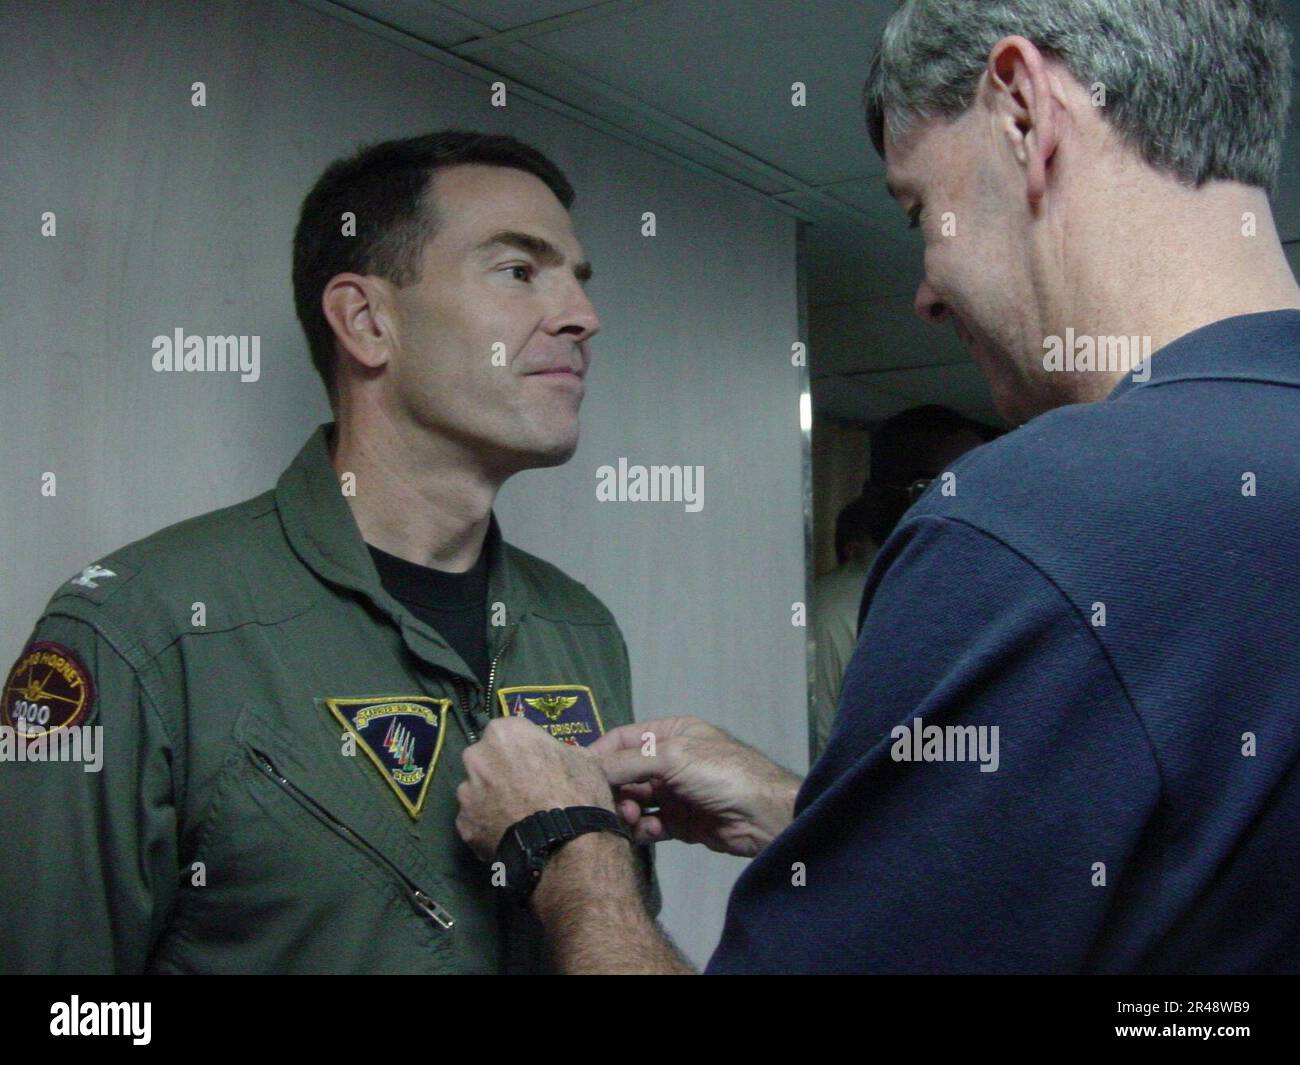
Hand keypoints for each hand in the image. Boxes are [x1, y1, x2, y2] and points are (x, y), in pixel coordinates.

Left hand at [456, 716, 614, 860]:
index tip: (535, 764)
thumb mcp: (583, 760)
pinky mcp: (464, 826)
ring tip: (517, 819)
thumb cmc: (577, 793)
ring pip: (477, 792)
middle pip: (485, 760)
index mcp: (504, 733)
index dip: (522, 750)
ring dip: (491, 801)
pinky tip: (509, 837)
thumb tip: (562, 756)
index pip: (508, 734)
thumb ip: (559, 752)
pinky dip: (488, 828)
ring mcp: (466, 793)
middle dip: (500, 772)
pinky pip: (476, 822)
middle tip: (525, 791)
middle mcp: (476, 757)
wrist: (567, 845)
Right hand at [591, 716, 801, 857]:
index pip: (622, 739)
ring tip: (633, 819)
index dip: (600, 755)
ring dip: (628, 811)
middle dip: (614, 790)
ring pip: (635, 801)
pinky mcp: (681, 823)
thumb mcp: (672, 757)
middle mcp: (670, 760)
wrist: (764, 816)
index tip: (579, 775)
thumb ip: (628, 762)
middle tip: (610, 806)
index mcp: (670, 733)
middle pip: (625, 774)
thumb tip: (590, 768)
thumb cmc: (720, 773)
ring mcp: (675, 793)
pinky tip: (648, 831)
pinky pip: (650, 824)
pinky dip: (644, 829)